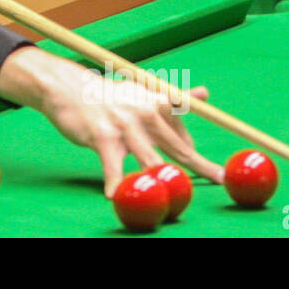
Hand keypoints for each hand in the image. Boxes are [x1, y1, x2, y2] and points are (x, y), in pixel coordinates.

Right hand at [0, 46, 225, 196]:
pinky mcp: (103, 136)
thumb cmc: (109, 96)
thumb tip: (206, 95)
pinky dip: (115, 182)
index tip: (214, 173)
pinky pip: (113, 167)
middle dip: (200, 168)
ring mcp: (126, 125)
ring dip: (162, 182)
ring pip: (151, 162)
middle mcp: (147, 112)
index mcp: (159, 103)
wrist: (69, 87)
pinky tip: (114, 194)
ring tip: (171, 201)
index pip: (184, 136)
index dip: (194, 157)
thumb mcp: (142, 92)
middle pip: (179, 149)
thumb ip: (173, 100)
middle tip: (219, 180)